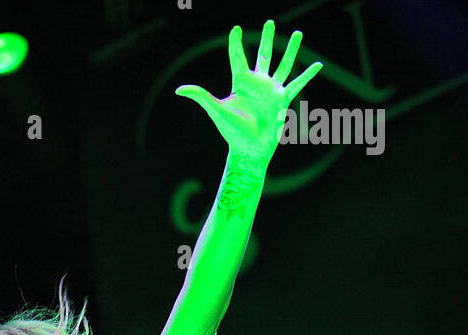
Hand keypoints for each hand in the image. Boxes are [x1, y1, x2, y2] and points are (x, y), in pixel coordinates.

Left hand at [175, 20, 322, 162]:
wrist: (250, 149)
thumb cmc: (231, 132)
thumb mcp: (215, 110)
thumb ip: (200, 96)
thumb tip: (179, 90)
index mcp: (241, 82)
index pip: (238, 56)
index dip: (235, 43)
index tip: (235, 29)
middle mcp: (257, 83)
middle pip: (263, 54)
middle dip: (266, 38)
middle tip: (269, 22)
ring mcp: (272, 90)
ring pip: (283, 64)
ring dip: (290, 49)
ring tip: (297, 33)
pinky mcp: (283, 99)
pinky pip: (298, 83)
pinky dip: (308, 75)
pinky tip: (318, 65)